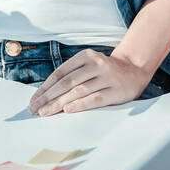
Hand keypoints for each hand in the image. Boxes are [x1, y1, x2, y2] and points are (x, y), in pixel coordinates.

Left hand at [28, 49, 152, 115]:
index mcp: (85, 56)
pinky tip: (67, 110)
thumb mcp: (89, 66)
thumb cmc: (106, 71)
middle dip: (47, 97)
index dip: (45, 87)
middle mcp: (95, 64)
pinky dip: (80, 104)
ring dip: (58, 103)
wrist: (136, 69)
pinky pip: (95, 99)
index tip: (33, 100)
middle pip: (66, 82)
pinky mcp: (115, 91)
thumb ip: (72, 75)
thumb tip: (46, 94)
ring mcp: (106, 77)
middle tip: (34, 109)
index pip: (60, 73)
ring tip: (45, 113)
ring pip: (78, 91)